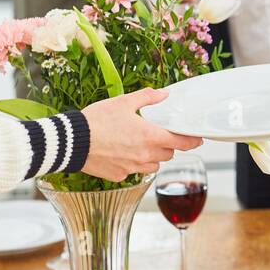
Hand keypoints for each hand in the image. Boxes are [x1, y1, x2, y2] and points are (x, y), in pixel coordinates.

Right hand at [81, 88, 202, 181]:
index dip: (192, 141)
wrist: (72, 142)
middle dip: (167, 145)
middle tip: (158, 135)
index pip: (182, 142)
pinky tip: (123, 153)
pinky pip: (135, 171)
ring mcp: (133, 167)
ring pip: (154, 164)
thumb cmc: (96, 121)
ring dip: (153, 156)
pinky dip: (134, 164)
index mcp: (150, 136)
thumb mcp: (123, 102)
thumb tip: (164, 94)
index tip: (197, 139)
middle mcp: (145, 154)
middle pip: (168, 153)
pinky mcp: (120, 176)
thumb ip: (147, 98)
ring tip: (140, 144)